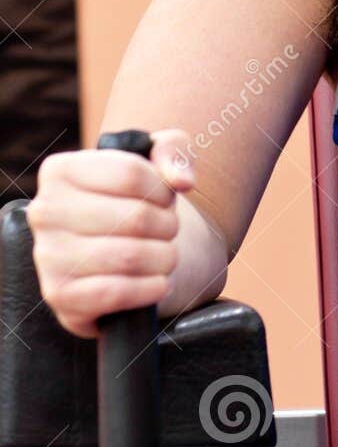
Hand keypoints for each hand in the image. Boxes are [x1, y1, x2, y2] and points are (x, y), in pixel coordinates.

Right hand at [27, 130, 194, 337]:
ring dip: (165, 258)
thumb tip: (182, 180)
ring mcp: (48, 256)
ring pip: (130, 256)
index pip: (130, 173)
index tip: (165, 198)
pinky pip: (116, 293)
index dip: (163, 189)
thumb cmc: (135, 200)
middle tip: (168, 230)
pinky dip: (150, 288)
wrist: (115, 253)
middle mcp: (45, 211)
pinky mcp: (60, 295)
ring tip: (165, 254)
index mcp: (60, 171)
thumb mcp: (155, 161)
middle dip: (168, 226)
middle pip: (135, 217)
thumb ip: (173, 151)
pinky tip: (158, 283)